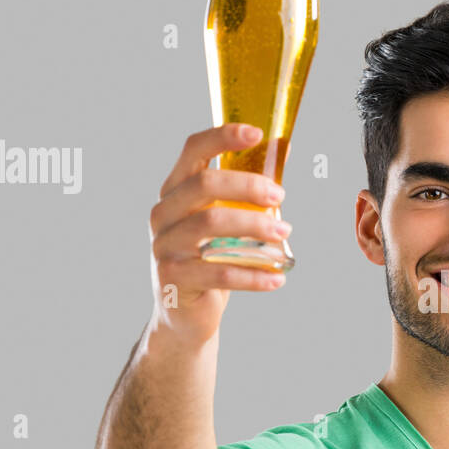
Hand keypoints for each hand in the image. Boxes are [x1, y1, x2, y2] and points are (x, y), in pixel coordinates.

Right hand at [147, 123, 290, 347]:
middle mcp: (162, 214)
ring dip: (255, 226)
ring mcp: (164, 247)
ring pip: (210, 224)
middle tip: (281, 196)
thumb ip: (241, 199)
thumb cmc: (209, 260)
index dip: (222, 137)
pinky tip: (278, 279)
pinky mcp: (173, 280)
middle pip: (203, 184)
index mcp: (174, 192)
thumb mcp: (221, 225)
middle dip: (247, 185)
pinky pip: (218, 273)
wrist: (183, 315)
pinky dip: (253, 276)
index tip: (257, 132)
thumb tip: (283, 164)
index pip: (192, 152)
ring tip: (285, 234)